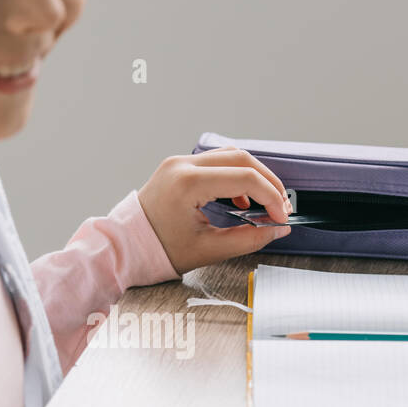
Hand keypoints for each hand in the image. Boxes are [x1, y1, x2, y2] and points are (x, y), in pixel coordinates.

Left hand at [137, 147, 294, 274]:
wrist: (126, 247)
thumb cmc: (160, 250)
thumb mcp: (209, 250)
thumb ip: (249, 239)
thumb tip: (278, 229)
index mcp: (188, 183)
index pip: (245, 179)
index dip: (271, 197)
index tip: (281, 217)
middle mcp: (182, 165)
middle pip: (241, 159)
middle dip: (268, 182)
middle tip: (281, 206)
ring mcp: (178, 162)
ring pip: (229, 156)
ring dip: (253, 176)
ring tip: (265, 203)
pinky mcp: (178, 167)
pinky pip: (214, 163)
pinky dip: (234, 176)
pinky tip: (241, 199)